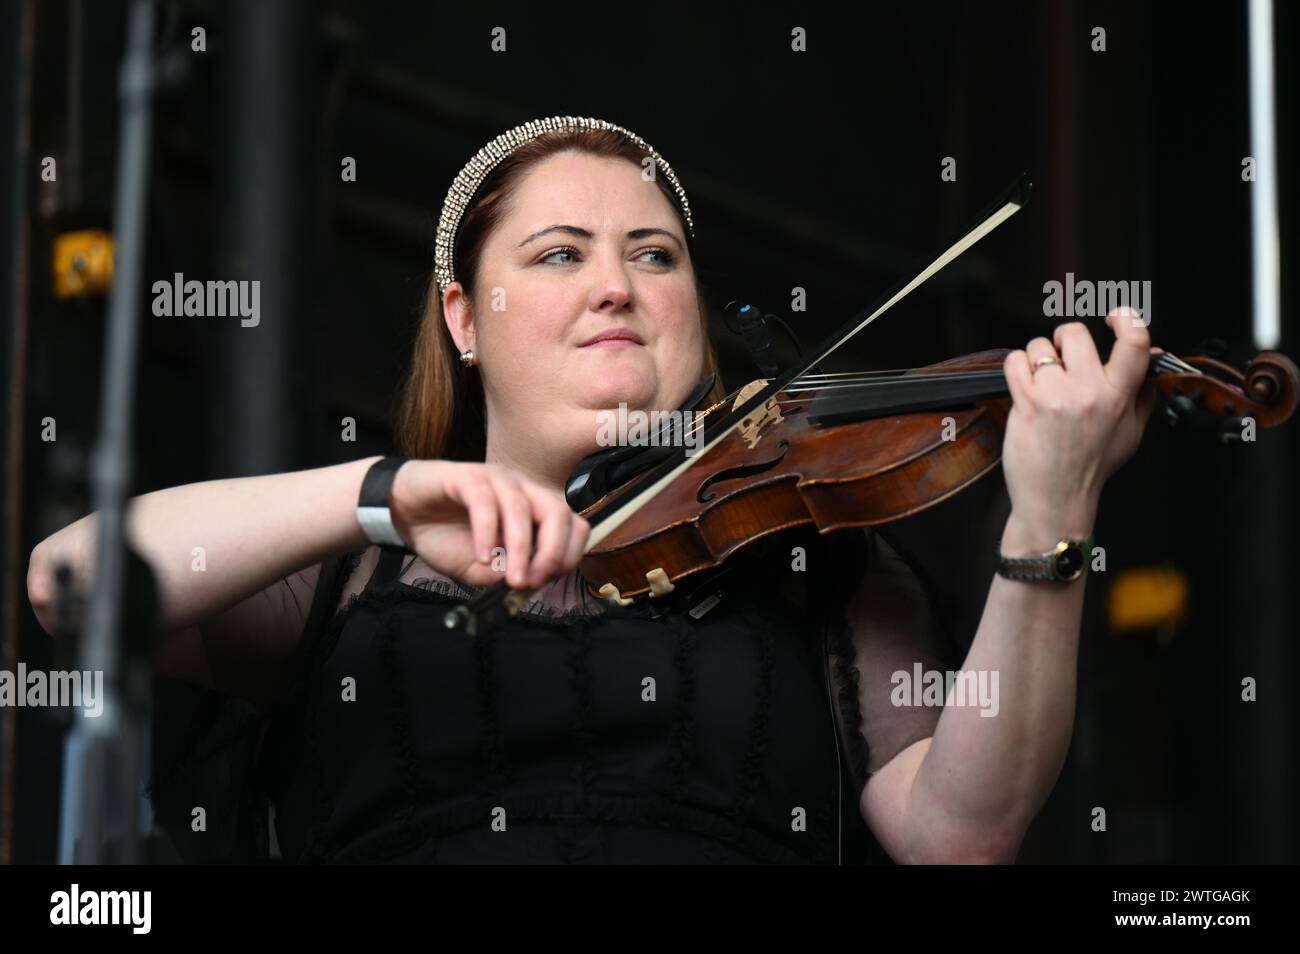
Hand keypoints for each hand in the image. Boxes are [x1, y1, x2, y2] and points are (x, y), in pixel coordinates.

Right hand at [386, 460, 590, 588]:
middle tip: (534, 581)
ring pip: (521, 508)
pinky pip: (485, 502)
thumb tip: (528, 580)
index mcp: (535, 511)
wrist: (406, 515)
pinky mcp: (467, 476)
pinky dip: (487, 533)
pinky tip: (481, 556)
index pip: (574, 526)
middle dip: (553, 551)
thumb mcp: (480, 570)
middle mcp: (523, 491)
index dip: (568, 554)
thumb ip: (505, 574)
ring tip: (512, 579)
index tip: (547, 582)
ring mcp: (496, 480)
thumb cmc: (448, 538)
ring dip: (521, 548)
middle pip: (558, 512)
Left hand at [1000, 306, 1158, 551]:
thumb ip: (1143, 392)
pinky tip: (1025, 386)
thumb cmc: (1093, 465)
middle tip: (1062, 361)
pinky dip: (1017, 368)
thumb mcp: (1132, 431)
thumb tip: (1155, 355)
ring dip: (1038, 359)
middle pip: (1076, 333)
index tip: (1116, 316)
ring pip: (1040, 347)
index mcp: (1121, 395)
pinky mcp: (1027, 404)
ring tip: (1043, 383)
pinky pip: (1016, 362)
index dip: (1127, 318)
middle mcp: (1090, 392)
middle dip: (1065, 341)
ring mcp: (1057, 396)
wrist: (1057, 499)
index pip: (1135, 342)